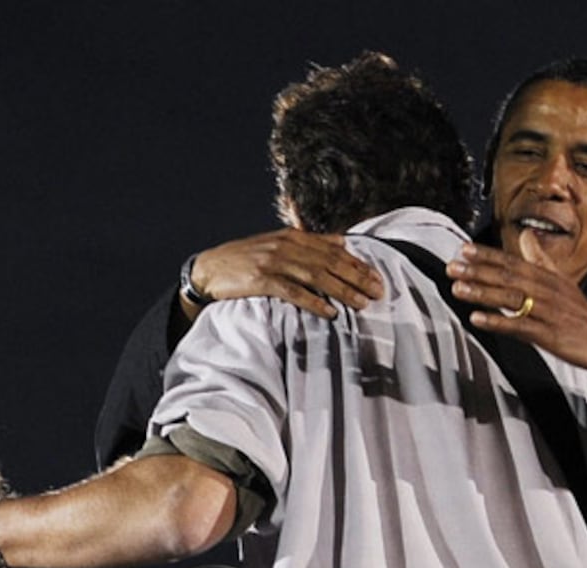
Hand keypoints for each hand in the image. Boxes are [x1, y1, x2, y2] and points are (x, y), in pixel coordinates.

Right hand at [188, 228, 383, 320]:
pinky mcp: (261, 280)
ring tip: (361, 303)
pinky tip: (329, 311)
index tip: (377, 277)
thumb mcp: (277, 244)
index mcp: (292, 236)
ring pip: (316, 276)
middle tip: (378, 292)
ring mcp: (273, 262)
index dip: (358, 263)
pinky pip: (293, 292)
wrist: (208, 270)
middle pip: (330, 262)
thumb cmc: (245, 260)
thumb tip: (341, 241)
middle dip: (357, 277)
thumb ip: (309, 243)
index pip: (333, 249)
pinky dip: (313, 301)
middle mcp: (286, 246)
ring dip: (342, 290)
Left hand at [447, 230, 586, 381]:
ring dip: (483, 292)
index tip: (463, 249)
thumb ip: (540, 260)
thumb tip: (526, 236)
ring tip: (458, 288)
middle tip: (452, 266)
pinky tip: (478, 319)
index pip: (513, 262)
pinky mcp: (550, 334)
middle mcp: (547, 290)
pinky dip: (498, 322)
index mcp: (548, 277)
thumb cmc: (582, 315)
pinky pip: (520, 326)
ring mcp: (548, 312)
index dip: (488, 255)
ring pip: (511, 298)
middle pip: (508, 276)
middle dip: (478, 271)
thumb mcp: (562, 282)